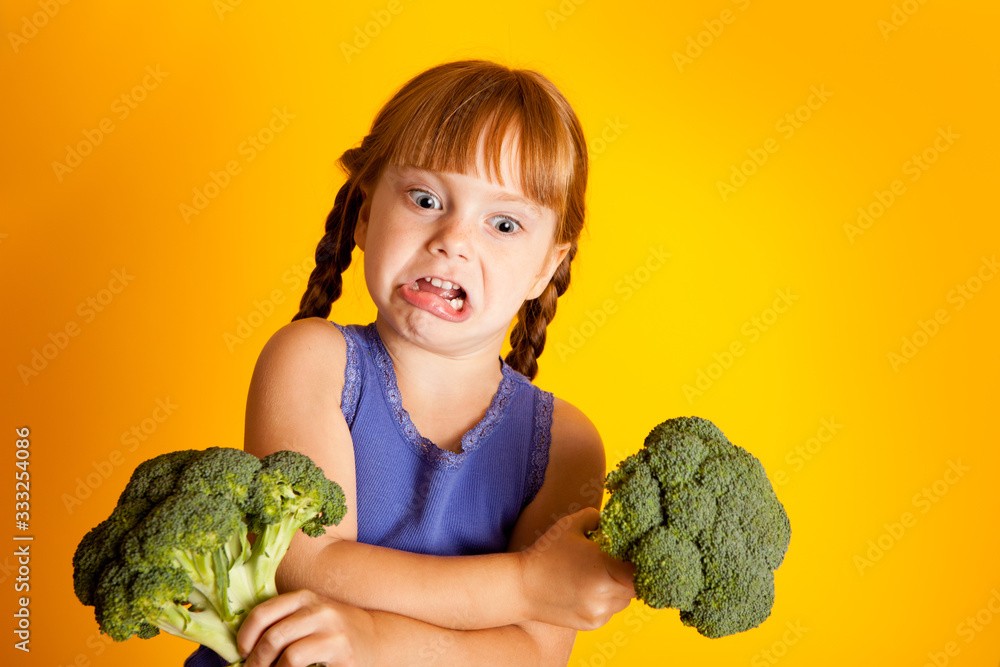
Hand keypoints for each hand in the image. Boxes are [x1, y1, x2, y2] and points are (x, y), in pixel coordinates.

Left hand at [237, 589, 375, 666]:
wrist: (376, 639)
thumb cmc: (333, 630)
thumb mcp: (310, 615)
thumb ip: (284, 621)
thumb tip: (244, 646)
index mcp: (305, 598)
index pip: (263, 613)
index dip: (245, 636)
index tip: (242, 652)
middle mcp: (320, 612)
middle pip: (273, 638)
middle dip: (256, 662)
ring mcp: (334, 635)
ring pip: (290, 657)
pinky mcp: (344, 657)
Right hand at [518, 507, 635, 630]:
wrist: (521, 587)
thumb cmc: (546, 552)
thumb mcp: (570, 525)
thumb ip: (595, 517)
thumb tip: (612, 519)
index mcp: (604, 568)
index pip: (638, 568)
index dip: (635, 559)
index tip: (626, 552)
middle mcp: (604, 594)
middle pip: (634, 585)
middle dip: (627, 573)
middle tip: (613, 561)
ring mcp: (599, 612)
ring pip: (624, 600)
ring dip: (618, 588)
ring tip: (597, 575)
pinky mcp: (592, 624)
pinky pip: (610, 611)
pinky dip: (605, 601)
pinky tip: (586, 589)